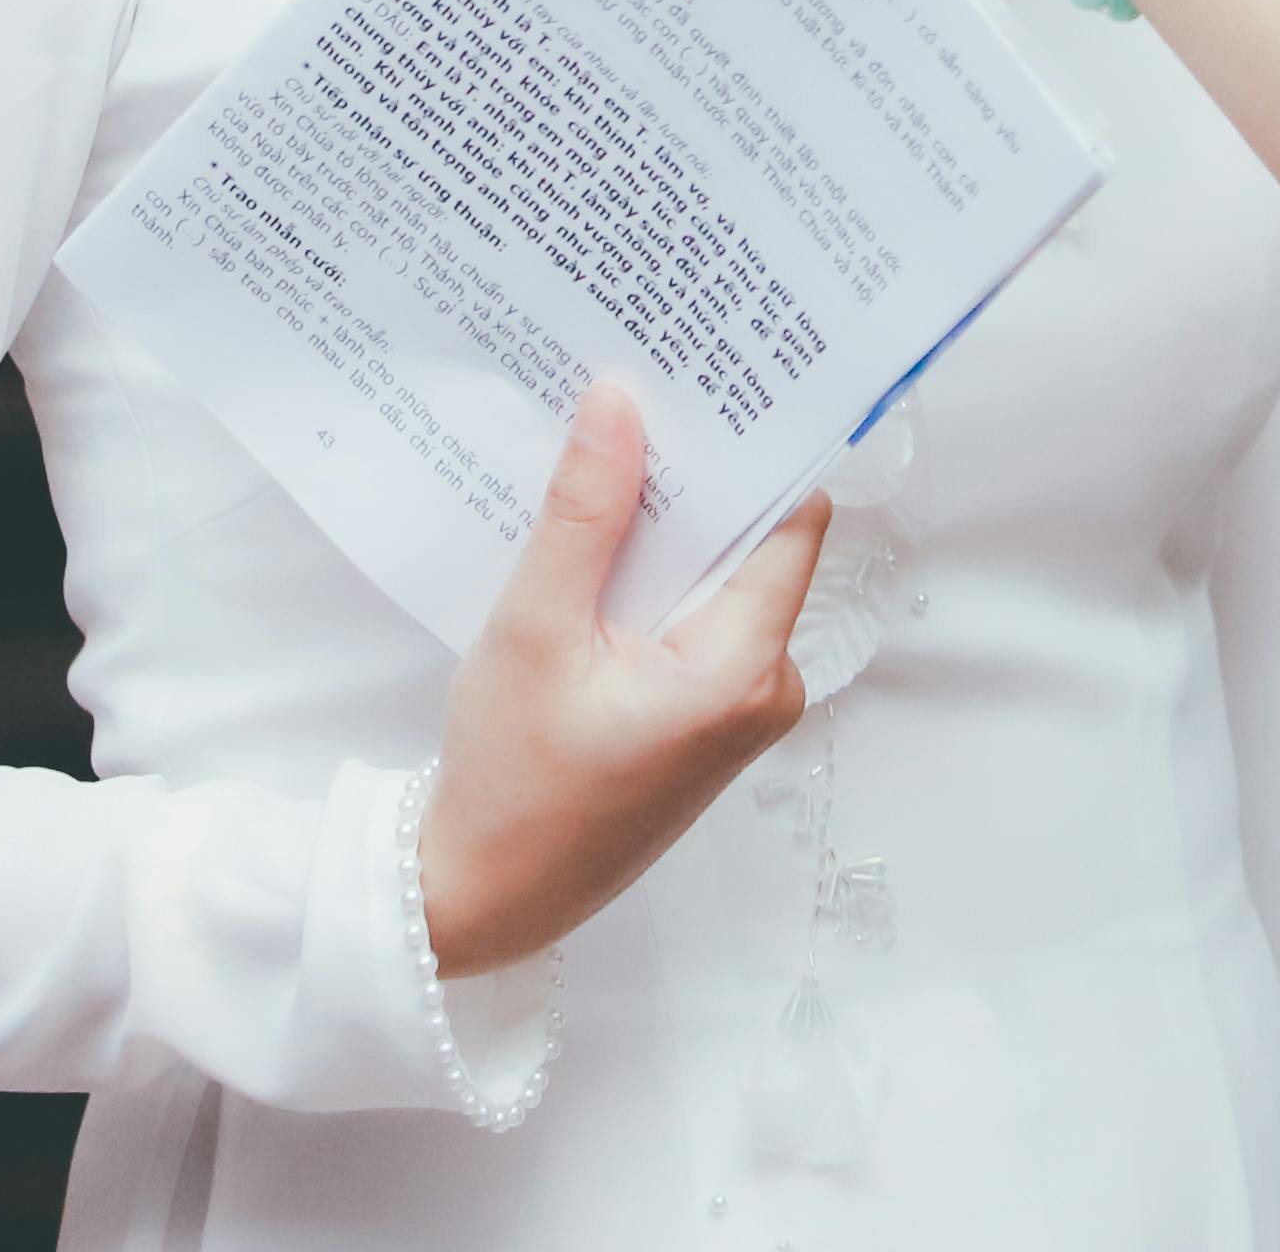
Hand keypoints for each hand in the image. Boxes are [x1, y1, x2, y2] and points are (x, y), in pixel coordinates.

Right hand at [416, 384, 833, 979]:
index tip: (704, 384)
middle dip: (695, 480)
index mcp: (742, 670)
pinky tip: (594, 548)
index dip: (753, 449)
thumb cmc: (510, 781)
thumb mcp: (534, 631)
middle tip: (636, 400)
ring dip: (665, 530)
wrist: (487, 894)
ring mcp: (738, 707)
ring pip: (719, 578)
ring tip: (601, 466)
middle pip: (755, 543)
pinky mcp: (705, 717)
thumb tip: (620, 403)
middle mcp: (764, 687)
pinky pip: (695, 617)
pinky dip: (652, 580)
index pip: (792, 520)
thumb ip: (584, 515)